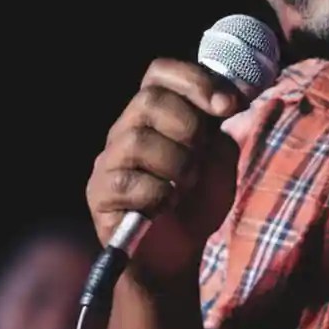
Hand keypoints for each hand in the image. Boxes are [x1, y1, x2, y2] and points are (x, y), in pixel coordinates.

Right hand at [86, 58, 242, 287]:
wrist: (179, 256)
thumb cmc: (197, 203)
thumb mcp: (220, 159)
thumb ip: (218, 127)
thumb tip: (224, 101)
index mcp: (154, 114)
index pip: (159, 72)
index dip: (195, 80)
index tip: (229, 106)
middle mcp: (125, 129)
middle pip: (149, 100)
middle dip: (189, 128)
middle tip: (199, 159)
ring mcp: (107, 161)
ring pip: (138, 140)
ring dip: (176, 165)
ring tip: (185, 188)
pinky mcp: (99, 194)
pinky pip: (128, 182)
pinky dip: (158, 195)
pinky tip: (166, 207)